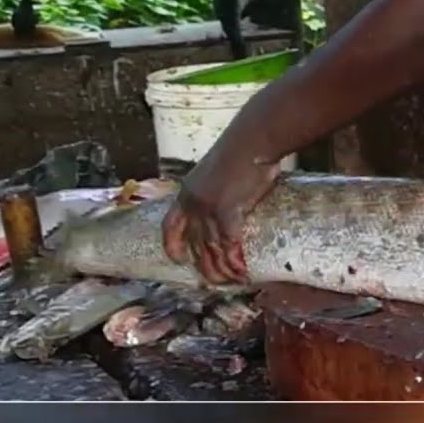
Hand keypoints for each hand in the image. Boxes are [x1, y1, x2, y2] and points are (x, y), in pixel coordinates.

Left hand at [161, 145, 280, 284]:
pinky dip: (235, 261)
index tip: (176, 258)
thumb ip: (216, 188)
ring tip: (230, 282)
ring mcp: (208, 209)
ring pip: (211, 249)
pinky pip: (229, 244)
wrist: (252, 140)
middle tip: (212, 281)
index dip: (172, 244)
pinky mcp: (228, 212)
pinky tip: (242, 272)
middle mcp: (193, 204)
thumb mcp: (217, 170)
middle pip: (194, 243)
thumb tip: (229, 197)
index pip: (170, 225)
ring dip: (221, 269)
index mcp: (187, 192)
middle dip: (202, 265)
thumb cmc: (242, 149)